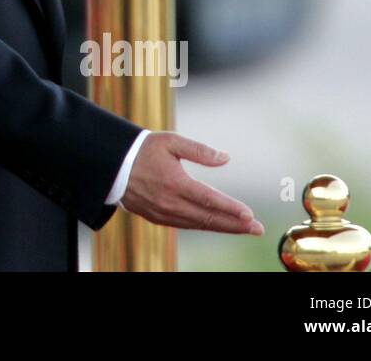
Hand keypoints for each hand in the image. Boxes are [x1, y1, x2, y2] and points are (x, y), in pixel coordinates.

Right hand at [119, 132, 263, 234]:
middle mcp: (170, 202)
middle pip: (208, 218)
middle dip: (236, 225)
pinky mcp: (158, 218)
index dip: (231, 208)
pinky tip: (218, 225)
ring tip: (245, 228)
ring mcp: (163, 213)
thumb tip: (226, 158)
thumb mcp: (170, 141)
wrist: (113, 166)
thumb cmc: (144, 150)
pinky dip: (205, 226)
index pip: (209, 200)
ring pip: (199, 225)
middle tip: (257, 229)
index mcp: (174, 183)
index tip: (250, 215)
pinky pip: (187, 225)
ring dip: (224, 227)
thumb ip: (199, 150)